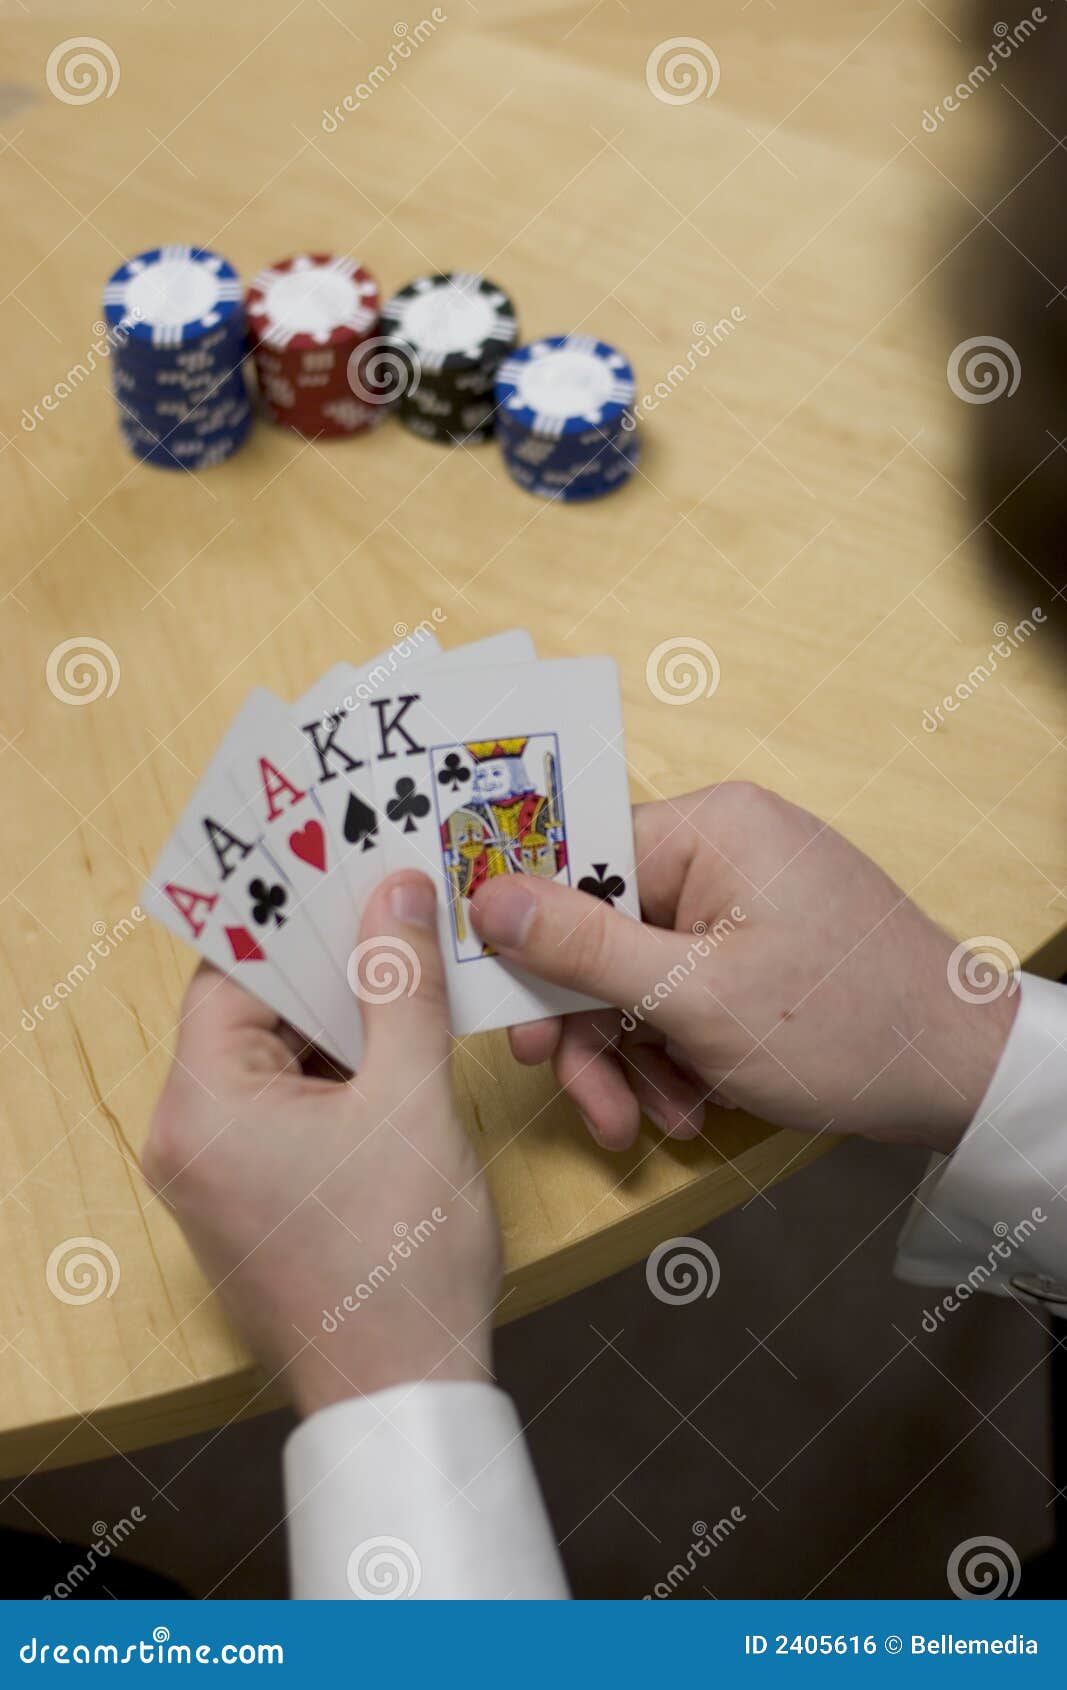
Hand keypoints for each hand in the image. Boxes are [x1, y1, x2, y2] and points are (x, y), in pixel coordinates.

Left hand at [142, 872, 500, 1417]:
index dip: (294, 919)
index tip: (344, 867)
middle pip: (254, 1011)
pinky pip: (291, 1104)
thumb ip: (399, 987)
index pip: (232, 973)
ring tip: (410, 966)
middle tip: (392, 904)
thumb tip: (396, 893)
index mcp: (201, 1106)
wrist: (406, 1393)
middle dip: (328, 964)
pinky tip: (403, 1041)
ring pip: (278, 1057)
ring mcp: (219, 1172)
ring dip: (343, 1017)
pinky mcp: (255, 1197)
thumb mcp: (410, 1099)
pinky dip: (341, 1070)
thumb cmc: (399, 1258)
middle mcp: (189, 1136)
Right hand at [469, 783, 1018, 1156]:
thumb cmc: (845, 1027)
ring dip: (635, 1053)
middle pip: (605, 928)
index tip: (507, 1006)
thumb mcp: (692, 997)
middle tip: (587, 1098)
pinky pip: (684, 983)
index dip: (532, 942)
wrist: (964, 1078)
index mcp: (708, 827)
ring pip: (640, 968)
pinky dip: (677, 1047)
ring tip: (657, 1118)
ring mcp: (746, 894)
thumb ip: (582, 947)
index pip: (578, 861)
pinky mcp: (762, 939)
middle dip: (593, 1027)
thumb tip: (488, 898)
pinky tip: (694, 1100)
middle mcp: (725, 845)